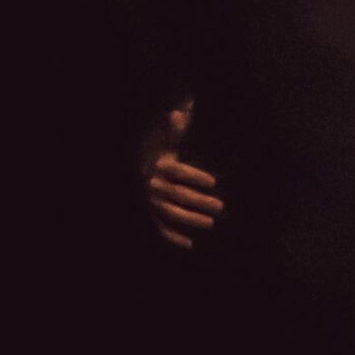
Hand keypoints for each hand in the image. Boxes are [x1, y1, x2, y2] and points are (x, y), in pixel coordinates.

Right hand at [141, 103, 221, 249]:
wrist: (134, 168)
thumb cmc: (158, 150)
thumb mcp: (166, 138)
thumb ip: (176, 127)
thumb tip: (181, 110)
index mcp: (159, 164)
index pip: (178, 171)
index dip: (194, 176)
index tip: (214, 181)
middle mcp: (152, 184)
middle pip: (177, 194)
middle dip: (198, 201)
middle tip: (221, 207)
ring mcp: (149, 201)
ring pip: (169, 212)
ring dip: (189, 219)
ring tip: (210, 223)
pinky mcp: (147, 213)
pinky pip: (158, 227)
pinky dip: (171, 237)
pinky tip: (189, 244)